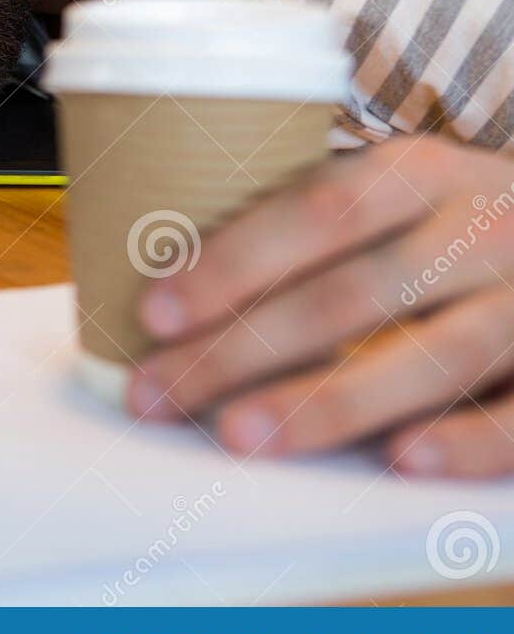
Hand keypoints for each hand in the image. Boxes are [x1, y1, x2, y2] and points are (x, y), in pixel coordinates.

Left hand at [129, 134, 513, 477]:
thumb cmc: (452, 224)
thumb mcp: (399, 191)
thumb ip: (309, 226)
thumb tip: (167, 283)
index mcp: (423, 174)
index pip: (319, 212)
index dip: (234, 262)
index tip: (154, 313)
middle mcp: (480, 232)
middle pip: (352, 295)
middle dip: (242, 349)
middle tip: (161, 392)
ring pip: (429, 358)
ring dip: (328, 401)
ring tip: (240, 432)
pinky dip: (463, 441)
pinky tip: (398, 458)